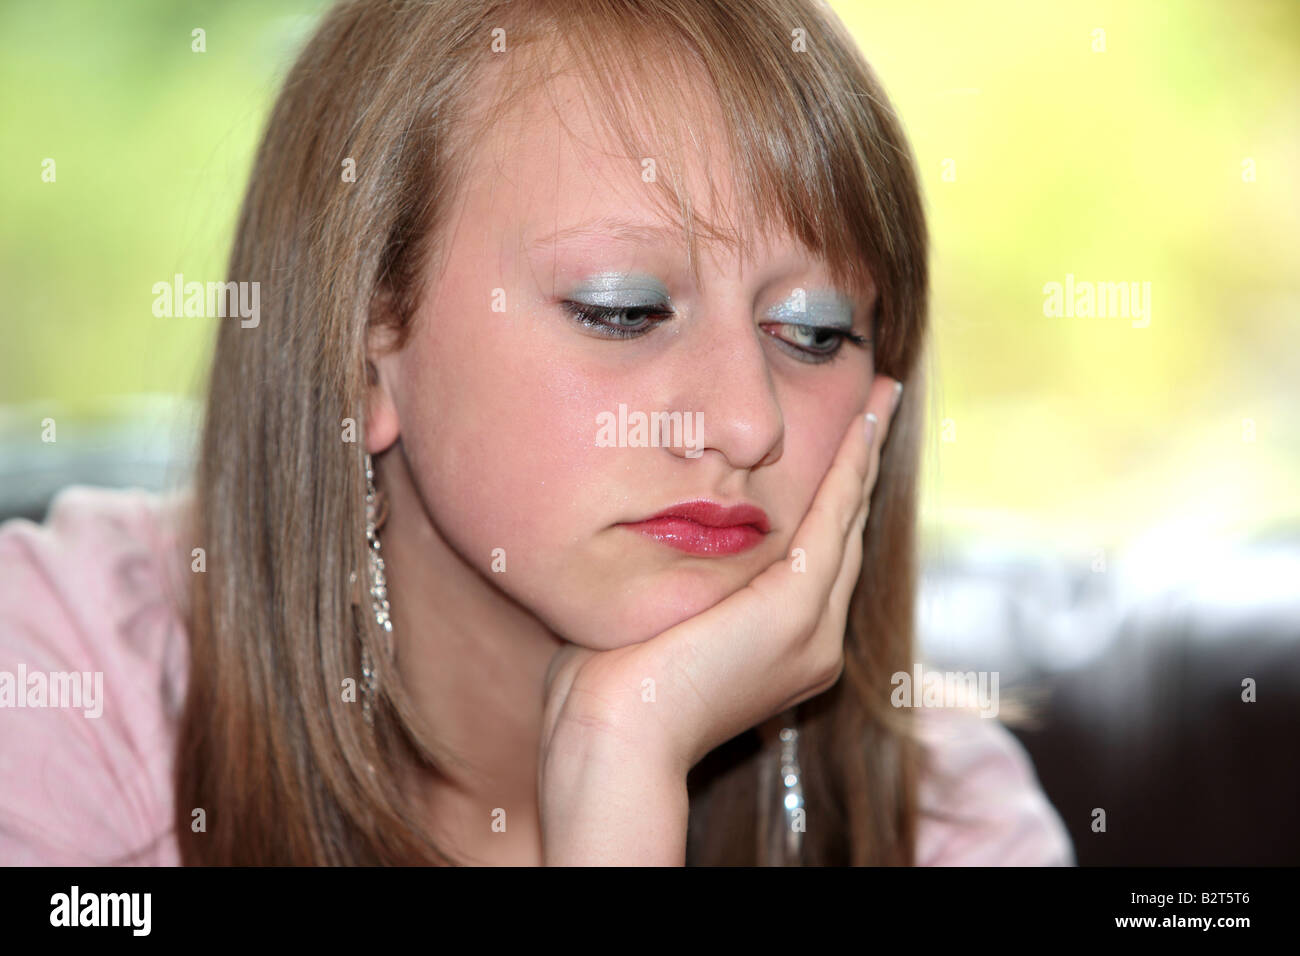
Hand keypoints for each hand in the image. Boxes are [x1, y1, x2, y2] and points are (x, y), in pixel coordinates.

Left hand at [538, 374, 902, 861]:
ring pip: (847, 521)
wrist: (612, 741)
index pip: (815, 559)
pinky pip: (833, 519)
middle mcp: (810, 641)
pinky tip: (863, 424)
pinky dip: (850, 468)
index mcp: (781, 648)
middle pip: (845, 535)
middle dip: (861, 468)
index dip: (832, 501)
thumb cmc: (608, 690)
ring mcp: (808, 627)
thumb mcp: (656, 620)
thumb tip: (666, 535)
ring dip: (865, 454)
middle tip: (878, 405)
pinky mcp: (794, 609)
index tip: (841, 448)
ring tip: (881, 399)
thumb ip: (681, 580)